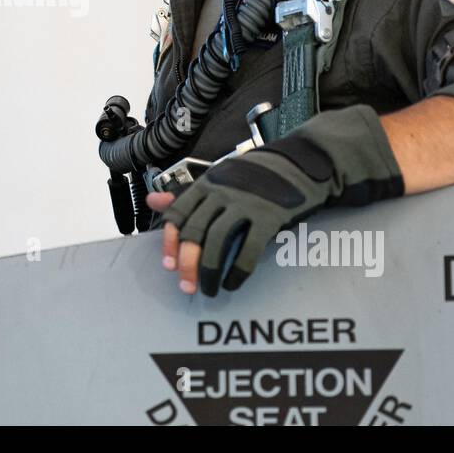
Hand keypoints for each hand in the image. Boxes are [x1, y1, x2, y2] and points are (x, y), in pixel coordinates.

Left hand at [145, 103, 403, 296]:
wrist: (300, 163)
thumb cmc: (256, 175)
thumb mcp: (218, 178)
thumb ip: (186, 194)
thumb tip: (152, 201)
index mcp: (207, 183)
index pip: (178, 215)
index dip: (170, 242)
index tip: (169, 265)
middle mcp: (221, 192)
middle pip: (195, 233)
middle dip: (188, 264)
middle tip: (188, 287)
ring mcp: (245, 203)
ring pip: (217, 242)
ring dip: (210, 271)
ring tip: (209, 289)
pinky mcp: (268, 216)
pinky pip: (248, 249)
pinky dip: (238, 271)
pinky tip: (234, 283)